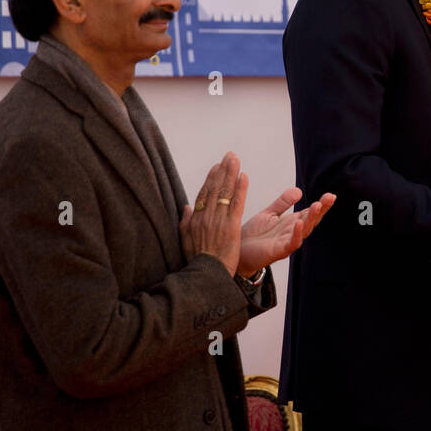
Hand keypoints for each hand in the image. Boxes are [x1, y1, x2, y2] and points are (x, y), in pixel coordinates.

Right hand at [180, 152, 246, 275]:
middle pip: (215, 189)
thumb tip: (187, 206)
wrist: (206, 275)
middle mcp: (205, 217)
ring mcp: (218, 221)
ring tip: (236, 159)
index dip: (211, 179)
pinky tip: (244, 176)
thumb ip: (186, 222)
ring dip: (231, 173)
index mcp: (195, 219)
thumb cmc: (196, 261)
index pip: (204, 194)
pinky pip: (236, 204)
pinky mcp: (231, 227)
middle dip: (223, 170)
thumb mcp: (185, 240)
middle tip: (230, 155)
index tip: (217, 166)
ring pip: (225, 192)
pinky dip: (240, 189)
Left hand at [236, 189, 336, 278]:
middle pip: (312, 220)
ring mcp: (287, 242)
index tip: (331, 194)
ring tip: (317, 205)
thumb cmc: (254, 235)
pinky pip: (292, 243)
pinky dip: (297, 234)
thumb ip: (283, 203)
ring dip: (311, 218)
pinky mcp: (279, 251)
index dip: (321, 204)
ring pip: (305, 230)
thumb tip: (299, 190)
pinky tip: (299, 223)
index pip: (310, 212)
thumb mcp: (269, 214)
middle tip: (330, 197)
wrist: (238, 252)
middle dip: (322, 209)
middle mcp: (293, 232)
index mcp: (292, 223)